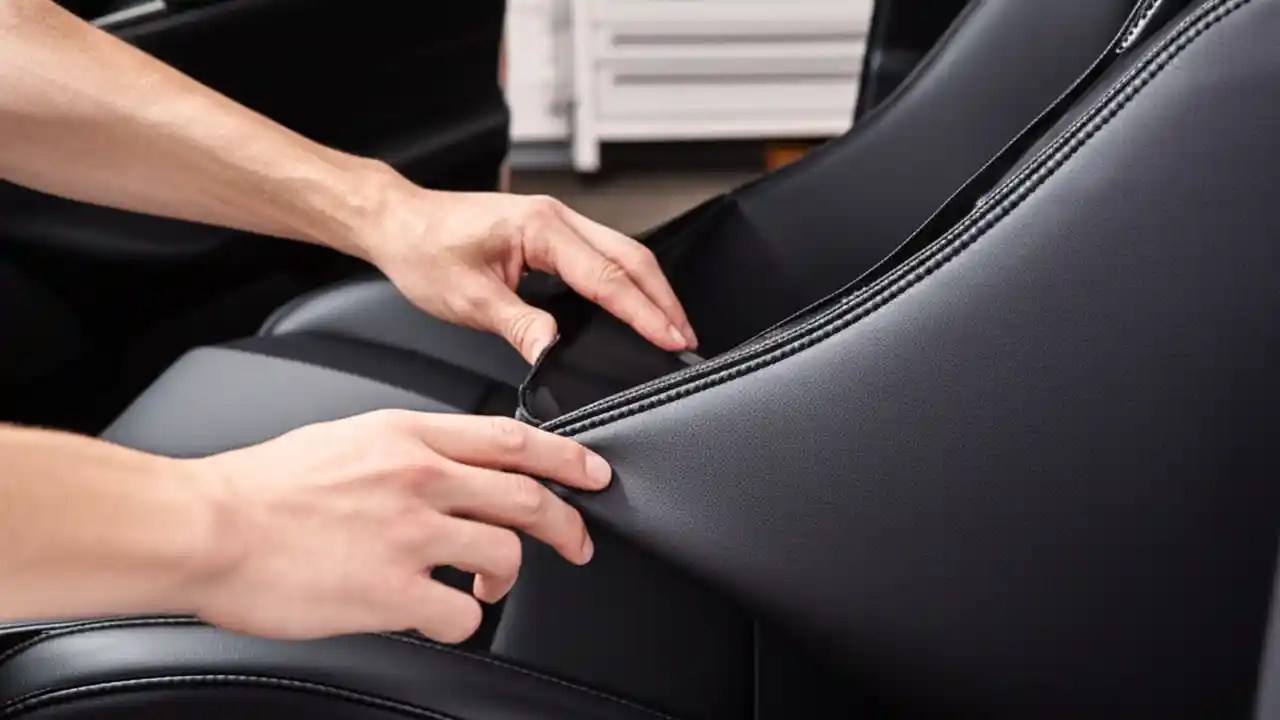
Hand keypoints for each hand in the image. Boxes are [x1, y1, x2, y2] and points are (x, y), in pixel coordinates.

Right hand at [184, 410, 610, 642]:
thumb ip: (405, 449)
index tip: (593, 472)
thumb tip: (446, 468)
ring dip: (506, 577)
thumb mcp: (347, 437)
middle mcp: (421, 479)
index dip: (566, 457)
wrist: (207, 525)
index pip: (512, 439)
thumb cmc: (263, 486)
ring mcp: (411, 534)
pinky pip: (463, 613)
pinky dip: (462, 619)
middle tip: (579, 543)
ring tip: (485, 586)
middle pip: (527, 498)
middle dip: (567, 524)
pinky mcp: (393, 590)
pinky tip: (439, 614)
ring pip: (506, 555)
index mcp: (408, 436)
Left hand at [353, 184, 697, 362]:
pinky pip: (602, 256)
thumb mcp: (469, 299)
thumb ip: (520, 326)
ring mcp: (555, 223)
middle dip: (663, 299)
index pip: (608, 276)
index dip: (644, 312)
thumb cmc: (424, 249)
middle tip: (686, 339)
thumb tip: (555, 353)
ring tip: (670, 327)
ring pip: (621, 254)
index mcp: (540, 227)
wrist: (397, 223)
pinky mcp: (549, 234)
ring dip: (649, 290)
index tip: (670, 339)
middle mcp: (555, 218)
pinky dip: (625, 283)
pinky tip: (633, 307)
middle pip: (631, 257)